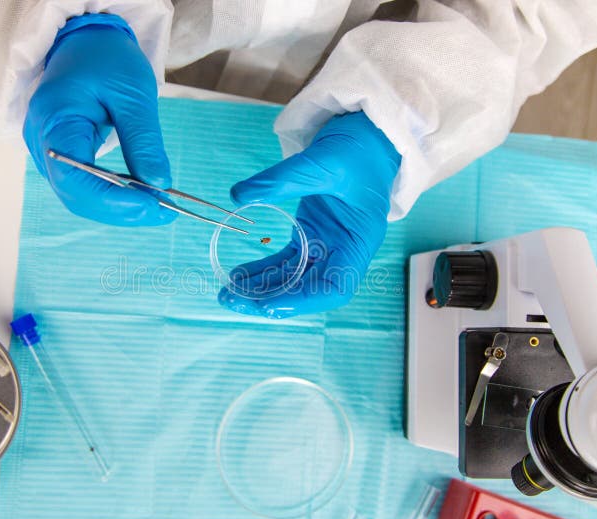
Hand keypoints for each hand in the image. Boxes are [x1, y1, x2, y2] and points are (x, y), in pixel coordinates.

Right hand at [23, 14, 175, 225]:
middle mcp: (41, 142)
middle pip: (76, 195)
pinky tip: (140, 196)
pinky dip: (112, 197)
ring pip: (79, 197)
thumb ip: (143, 141)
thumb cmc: (107, 59)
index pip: (73, 177)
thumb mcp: (133, 93)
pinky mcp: (59, 157)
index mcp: (54, 119)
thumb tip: (158, 183)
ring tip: (159, 206)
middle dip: (121, 209)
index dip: (111, 200)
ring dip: (119, 208)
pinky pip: (83, 187)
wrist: (87, 42)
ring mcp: (47, 152)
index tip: (152, 205)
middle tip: (165, 211)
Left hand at [218, 112, 400, 317]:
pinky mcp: (312, 235)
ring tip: (228, 292)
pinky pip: (286, 261)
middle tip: (232, 299)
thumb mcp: (320, 161)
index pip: (335, 286)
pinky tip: (239, 274)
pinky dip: (263, 270)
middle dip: (271, 299)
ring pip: (293, 279)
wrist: (368, 136)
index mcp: (358, 241)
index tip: (267, 303)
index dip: (302, 300)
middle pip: (309, 289)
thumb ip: (280, 179)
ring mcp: (327, 245)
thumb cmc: (357, 150)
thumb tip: (240, 195)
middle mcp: (344, 250)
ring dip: (262, 288)